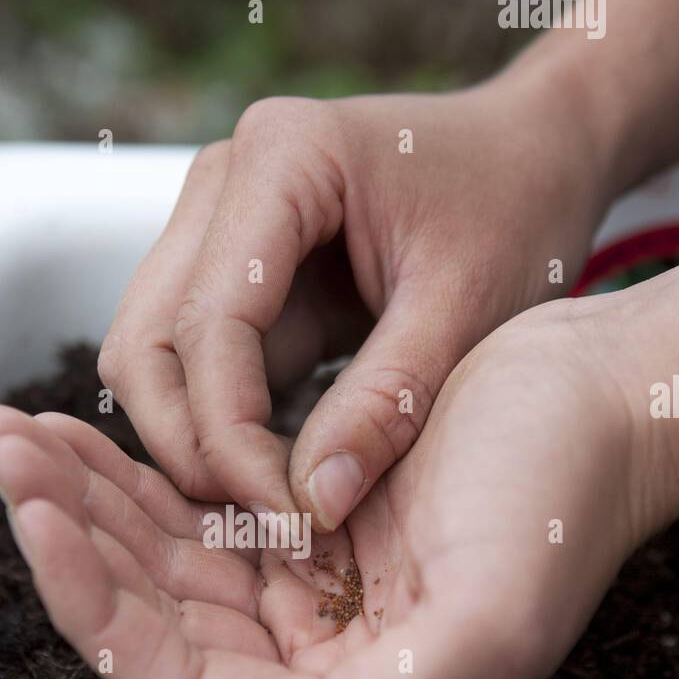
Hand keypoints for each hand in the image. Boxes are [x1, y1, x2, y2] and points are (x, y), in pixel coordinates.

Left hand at [0, 267, 678, 678]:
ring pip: (158, 564)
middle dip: (67, 534)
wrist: (601, 402)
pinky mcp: (301, 540)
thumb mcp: (482, 628)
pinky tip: (78, 441)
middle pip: (150, 619)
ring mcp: (302, 606)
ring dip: (84, 501)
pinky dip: (132, 479)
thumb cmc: (562, 499)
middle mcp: (313, 678)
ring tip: (13, 432)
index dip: (91, 603)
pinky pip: (192, 518)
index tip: (33, 513)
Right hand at [99, 70, 605, 530]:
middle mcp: (223, 181)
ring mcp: (215, 224)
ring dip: (197, 440)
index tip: (285, 517)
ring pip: (153, 359)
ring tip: (276, 503)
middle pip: (147, 343)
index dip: (232, 436)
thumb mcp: (468, 310)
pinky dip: (222, 425)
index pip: (211, 323)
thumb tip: (312, 505)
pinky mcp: (228, 271)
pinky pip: (194, 364)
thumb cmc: (515, 212)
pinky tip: (279, 474)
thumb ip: (386, 404)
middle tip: (265, 521)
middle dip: (192, 444)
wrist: (532, 159)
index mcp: (281, 157)